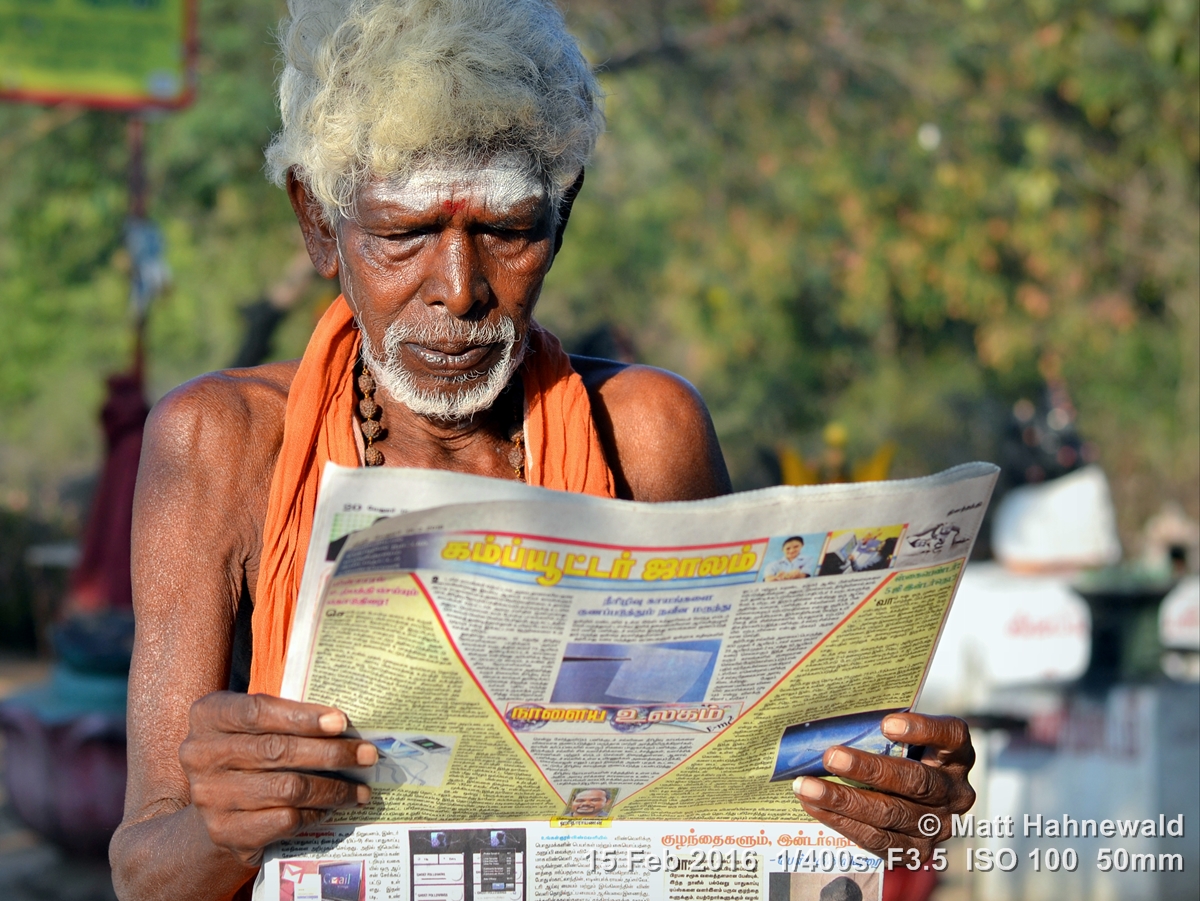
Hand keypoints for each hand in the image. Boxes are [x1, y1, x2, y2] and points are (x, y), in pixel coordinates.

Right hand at [179, 691, 378, 865]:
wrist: (218, 805)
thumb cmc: (250, 750)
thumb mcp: (256, 723)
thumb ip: (286, 714)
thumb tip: (345, 722)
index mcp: (208, 715)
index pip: (258, 710)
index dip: (302, 716)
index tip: (342, 722)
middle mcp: (200, 754)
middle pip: (278, 751)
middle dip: (332, 753)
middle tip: (368, 755)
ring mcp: (210, 796)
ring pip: (287, 788)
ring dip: (333, 789)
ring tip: (361, 789)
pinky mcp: (224, 832)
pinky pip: (284, 820)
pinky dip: (315, 813)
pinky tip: (331, 808)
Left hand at [792, 713, 974, 862]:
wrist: (908, 803)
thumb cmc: (898, 756)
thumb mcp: (901, 738)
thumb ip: (880, 728)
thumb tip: (831, 718)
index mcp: (956, 754)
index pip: (950, 736)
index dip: (922, 729)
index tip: (886, 723)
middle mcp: (955, 792)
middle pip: (915, 780)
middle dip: (869, 769)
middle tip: (831, 756)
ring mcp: (939, 825)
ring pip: (891, 813)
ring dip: (843, 800)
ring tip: (807, 786)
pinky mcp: (916, 851)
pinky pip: (877, 838)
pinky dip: (841, 821)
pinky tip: (814, 805)